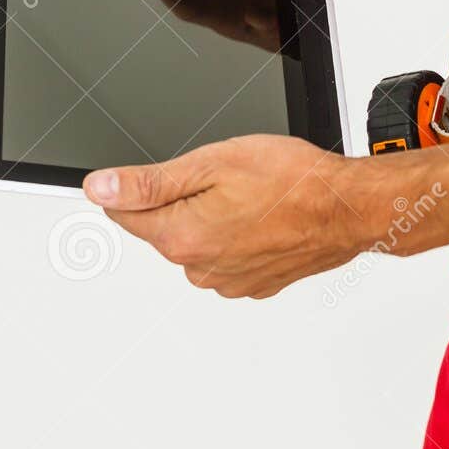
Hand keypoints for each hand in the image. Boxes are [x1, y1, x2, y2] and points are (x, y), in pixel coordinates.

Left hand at [83, 135, 369, 297]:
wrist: (347, 209)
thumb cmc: (292, 181)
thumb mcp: (211, 163)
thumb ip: (148, 182)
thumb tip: (100, 188)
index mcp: (180, 236)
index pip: (124, 212)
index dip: (136, 186)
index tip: (162, 175)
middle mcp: (199, 269)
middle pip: (163, 228)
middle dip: (183, 200)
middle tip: (225, 180)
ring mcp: (227, 282)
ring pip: (198, 242)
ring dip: (214, 220)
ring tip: (251, 198)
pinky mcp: (252, 285)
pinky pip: (228, 257)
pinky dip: (239, 238)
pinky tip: (264, 219)